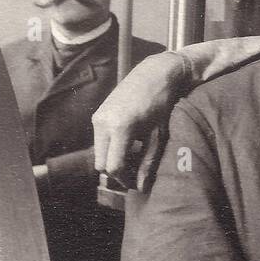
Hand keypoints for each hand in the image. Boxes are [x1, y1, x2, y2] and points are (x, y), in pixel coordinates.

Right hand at [92, 52, 188, 180]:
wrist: (154, 73)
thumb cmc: (162, 103)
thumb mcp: (159, 134)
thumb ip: (148, 161)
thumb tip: (142, 187)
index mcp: (120, 128)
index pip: (113, 167)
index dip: (124, 179)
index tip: (136, 182)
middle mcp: (104, 122)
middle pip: (101, 164)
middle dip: (116, 172)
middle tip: (135, 172)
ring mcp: (98, 117)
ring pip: (99, 153)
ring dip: (112, 159)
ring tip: (134, 156)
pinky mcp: (97, 114)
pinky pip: (99, 141)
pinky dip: (110, 148)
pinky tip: (129, 143)